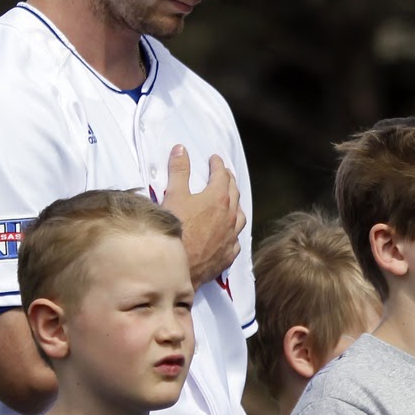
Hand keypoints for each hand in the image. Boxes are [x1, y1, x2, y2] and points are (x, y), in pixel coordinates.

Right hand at [163, 145, 244, 286]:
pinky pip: (236, 239)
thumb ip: (179, 170)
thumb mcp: (173, 194)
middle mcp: (230, 216)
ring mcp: (231, 236)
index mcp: (218, 199)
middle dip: (229, 181)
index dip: (218, 165)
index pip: (221, 175)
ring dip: (236, 205)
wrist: (179, 265)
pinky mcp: (228, 254)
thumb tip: (181, 149)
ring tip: (232, 201)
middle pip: (234, 193)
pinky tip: (230, 232)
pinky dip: (234, 231)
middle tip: (226, 175)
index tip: (215, 159)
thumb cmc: (175, 229)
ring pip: (240, 216)